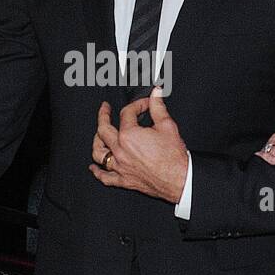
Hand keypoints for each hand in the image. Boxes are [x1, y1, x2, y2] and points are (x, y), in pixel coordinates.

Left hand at [89, 88, 188, 202]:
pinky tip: (94, 168)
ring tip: (98, 135)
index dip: (136, 105)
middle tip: (105, 109)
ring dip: (96, 142)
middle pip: (103, 129)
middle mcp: (120, 150)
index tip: (144, 104)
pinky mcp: (124, 179)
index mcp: (129, 135)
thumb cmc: (174, 157)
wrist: (179, 179)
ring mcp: (120, 166)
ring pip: (98, 153)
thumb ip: (158, 107)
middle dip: (103, 116)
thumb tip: (155, 94)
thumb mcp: (167, 126)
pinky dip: (97, 172)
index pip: (127, 113)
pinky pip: (105, 177)